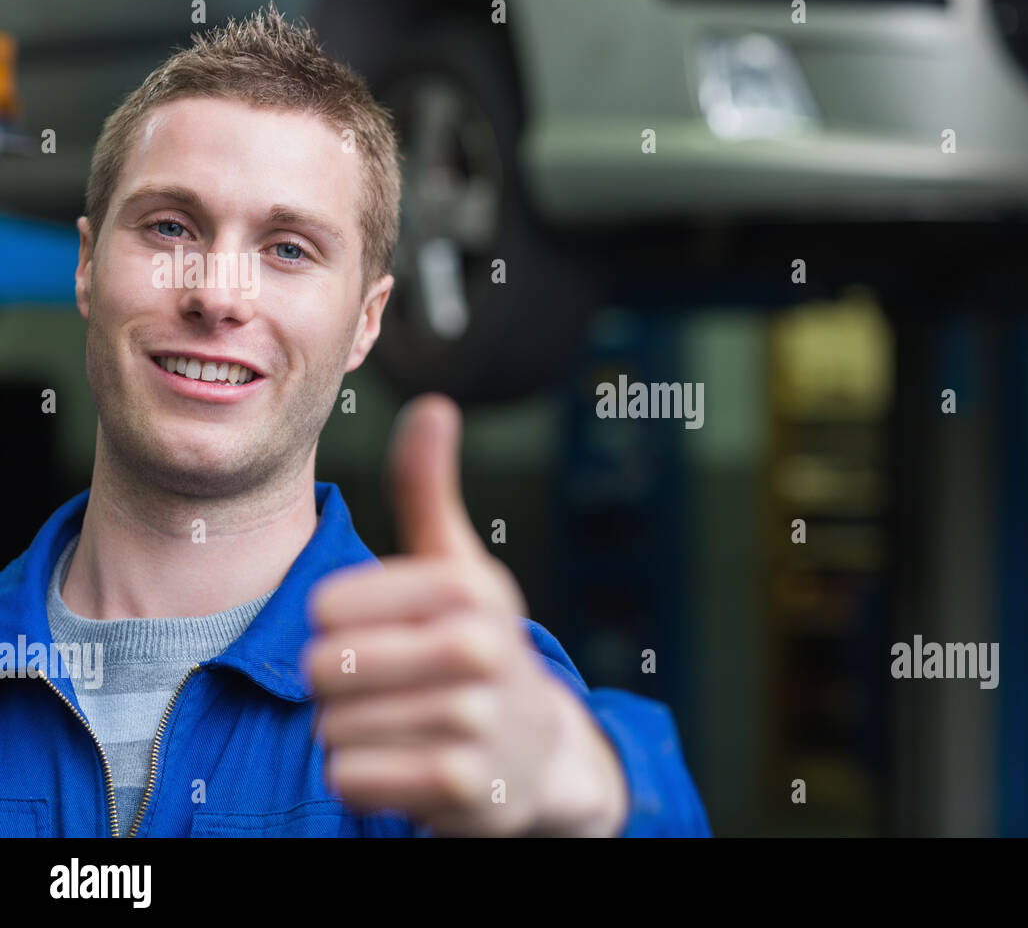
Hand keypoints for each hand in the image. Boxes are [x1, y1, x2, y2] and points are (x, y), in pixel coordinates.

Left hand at [303, 394, 628, 835]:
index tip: (384, 632)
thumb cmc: (480, 647)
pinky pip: (350, 777)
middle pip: (321, 670)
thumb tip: (431, 406)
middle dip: (337, 686)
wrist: (540, 754)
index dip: (337, 626)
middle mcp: (478, 647)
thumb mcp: (462, 567)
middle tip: (388, 687)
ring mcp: (473, 719)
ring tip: (403, 724)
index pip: (326, 608)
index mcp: (468, 586)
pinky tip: (405, 764)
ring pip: (331, 727)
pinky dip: (363, 777)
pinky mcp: (459, 787)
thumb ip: (429, 490)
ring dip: (351, 733)